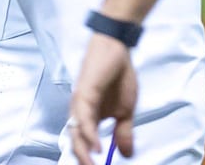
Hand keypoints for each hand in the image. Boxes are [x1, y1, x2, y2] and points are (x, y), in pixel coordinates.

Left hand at [68, 35, 137, 162]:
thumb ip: (124, 131)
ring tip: (92, 164)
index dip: (89, 159)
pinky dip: (88, 135)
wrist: (118, 50)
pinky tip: (96, 146)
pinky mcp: (83, 96)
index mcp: (89, 119)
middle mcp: (80, 114)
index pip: (85, 144)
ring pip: (76, 134)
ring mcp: (80, 106)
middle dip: (84, 160)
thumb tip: (128, 154)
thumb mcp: (127, 109)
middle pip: (76, 143)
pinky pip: (83, 120)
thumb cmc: (120, 77)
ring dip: (83, 152)